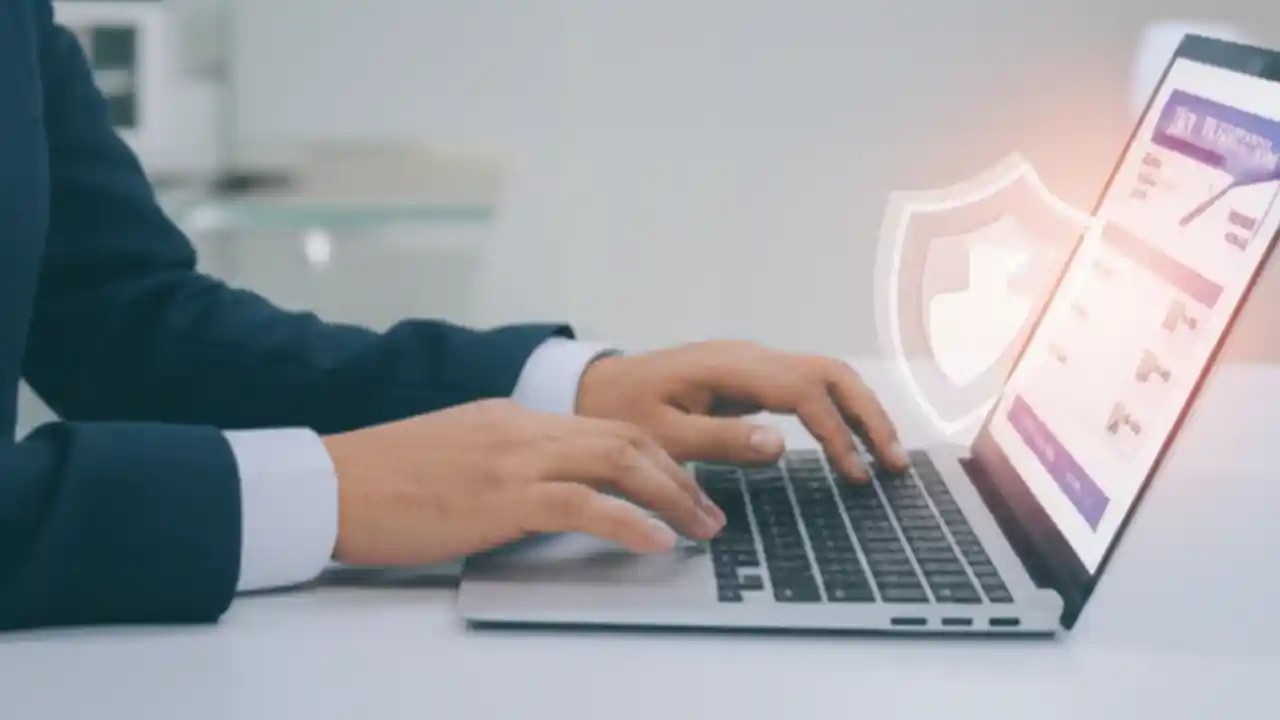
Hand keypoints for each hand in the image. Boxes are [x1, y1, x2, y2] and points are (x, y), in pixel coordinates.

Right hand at [322, 399, 724, 565]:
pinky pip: (582, 504)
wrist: (332, 482)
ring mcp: (514, 458)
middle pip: (626, 437)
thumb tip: (552, 494)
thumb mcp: (461, 456)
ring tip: (701, 529)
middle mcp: (524, 428)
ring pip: (617, 460)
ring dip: (671, 496)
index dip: (656, 457)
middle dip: (679, 475)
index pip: (606, 427)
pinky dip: (629, 521)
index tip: (684, 487)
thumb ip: (510, 463)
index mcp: (516, 418)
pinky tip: (656, 542)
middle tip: (710, 513)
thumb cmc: (386, 479)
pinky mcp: (500, 496)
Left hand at [577, 341, 907, 480]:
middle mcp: (751, 356)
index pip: (803, 391)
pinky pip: (807, 385)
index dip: (835, 432)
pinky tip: (850, 441)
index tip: (854, 474)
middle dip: (868, 415)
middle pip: (829, 373)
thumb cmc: (623, 412)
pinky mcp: (751, 376)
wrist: (597, 387)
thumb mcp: (660, 436)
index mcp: (731, 367)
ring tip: (886, 456)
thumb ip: (719, 441)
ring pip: (825, 375)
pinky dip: (838, 410)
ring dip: (860, 411)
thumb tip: (780, 445)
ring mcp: (753, 363)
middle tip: (894, 464)